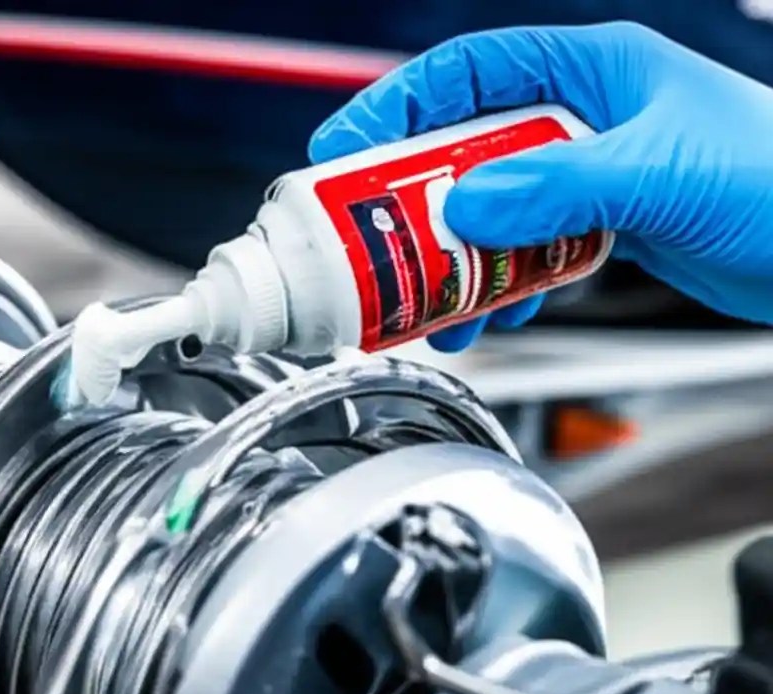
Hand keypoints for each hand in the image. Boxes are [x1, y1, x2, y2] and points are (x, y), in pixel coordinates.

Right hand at [307, 22, 772, 349]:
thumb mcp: (656, 173)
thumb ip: (554, 187)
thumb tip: (461, 210)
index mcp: (592, 72)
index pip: (467, 72)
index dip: (396, 107)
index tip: (343, 153)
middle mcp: (582, 120)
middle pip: (465, 148)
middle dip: (415, 198)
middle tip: (371, 238)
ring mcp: (590, 176)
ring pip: (489, 209)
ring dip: (453, 255)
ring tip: (428, 295)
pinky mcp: (603, 230)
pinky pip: (525, 253)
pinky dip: (499, 285)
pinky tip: (491, 314)